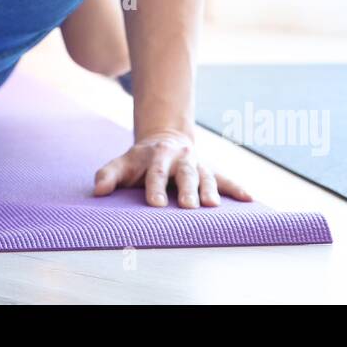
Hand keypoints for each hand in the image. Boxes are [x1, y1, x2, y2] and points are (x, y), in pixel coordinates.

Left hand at [92, 128, 252, 207]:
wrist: (164, 140)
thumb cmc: (139, 160)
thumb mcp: (122, 163)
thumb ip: (108, 175)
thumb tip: (98, 191)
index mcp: (157, 155)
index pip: (156, 172)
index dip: (155, 187)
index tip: (155, 204)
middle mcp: (180, 158)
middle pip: (185, 174)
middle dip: (187, 189)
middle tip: (188, 206)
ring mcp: (197, 163)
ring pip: (206, 175)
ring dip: (210, 190)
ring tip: (213, 206)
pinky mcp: (210, 170)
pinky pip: (225, 178)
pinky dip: (237, 188)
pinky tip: (248, 199)